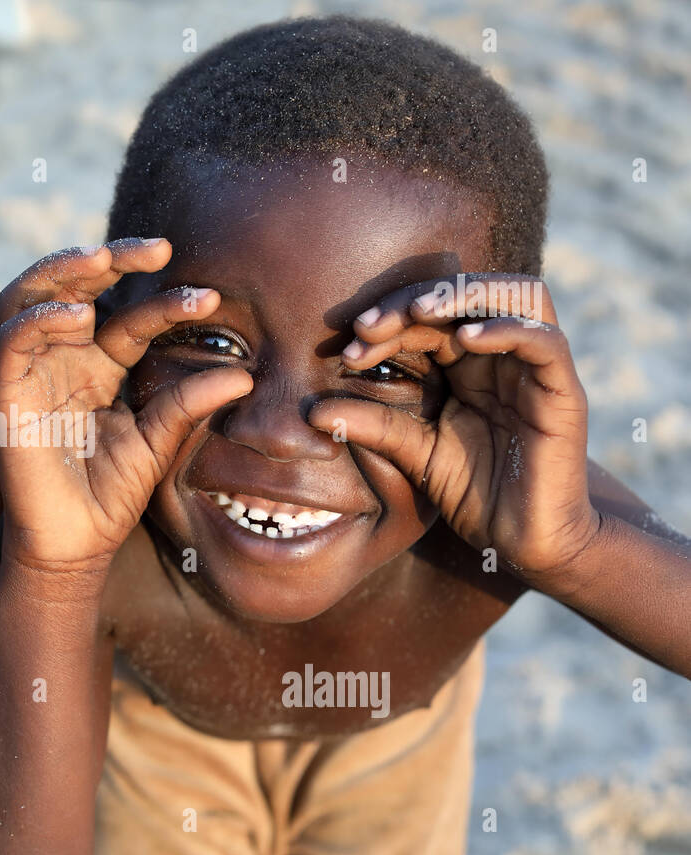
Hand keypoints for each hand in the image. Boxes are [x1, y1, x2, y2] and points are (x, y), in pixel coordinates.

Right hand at [0, 238, 252, 573]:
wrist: (74, 545)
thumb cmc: (112, 496)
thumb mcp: (158, 443)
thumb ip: (189, 404)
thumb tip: (245, 374)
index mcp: (102, 367)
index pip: (133, 319)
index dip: (168, 304)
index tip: (209, 298)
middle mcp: (65, 359)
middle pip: (77, 286)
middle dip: (112, 257)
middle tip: (157, 247)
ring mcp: (33, 371)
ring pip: (34, 295)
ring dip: (66, 269)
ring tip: (104, 257)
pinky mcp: (6, 391)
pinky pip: (14, 339)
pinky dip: (39, 319)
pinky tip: (75, 315)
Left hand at [310, 273, 598, 578]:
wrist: (524, 538)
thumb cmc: (473, 491)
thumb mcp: (413, 453)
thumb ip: (373, 427)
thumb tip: (313, 411)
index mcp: (464, 363)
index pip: (427, 317)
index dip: (387, 321)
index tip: (347, 347)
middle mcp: (500, 355)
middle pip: (463, 295)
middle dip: (412, 302)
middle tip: (367, 326)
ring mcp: (535, 368)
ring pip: (515, 296)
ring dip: (464, 295)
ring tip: (419, 312)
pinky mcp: (563, 391)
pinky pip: (545, 341)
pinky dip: (507, 329)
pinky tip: (466, 340)